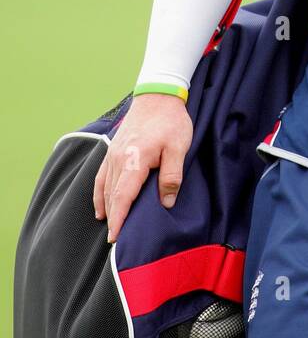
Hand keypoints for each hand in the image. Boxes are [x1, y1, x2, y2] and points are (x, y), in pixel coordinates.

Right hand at [93, 93, 192, 243]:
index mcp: (134, 161)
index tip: (115, 238)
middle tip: (115, 242)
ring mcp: (112, 154)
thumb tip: (165, 203)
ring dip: (106, 208)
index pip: (123, 197)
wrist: (157, 95)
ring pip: (105, 187)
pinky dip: (99, 193)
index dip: (119, 219)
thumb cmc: (171, 121)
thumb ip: (171, 176)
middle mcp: (118, 159)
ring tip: (109, 227)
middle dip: (113, 219)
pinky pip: (101, 176)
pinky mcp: (113, 149)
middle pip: (112, 195)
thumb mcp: (179, 148)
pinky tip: (100, 205)